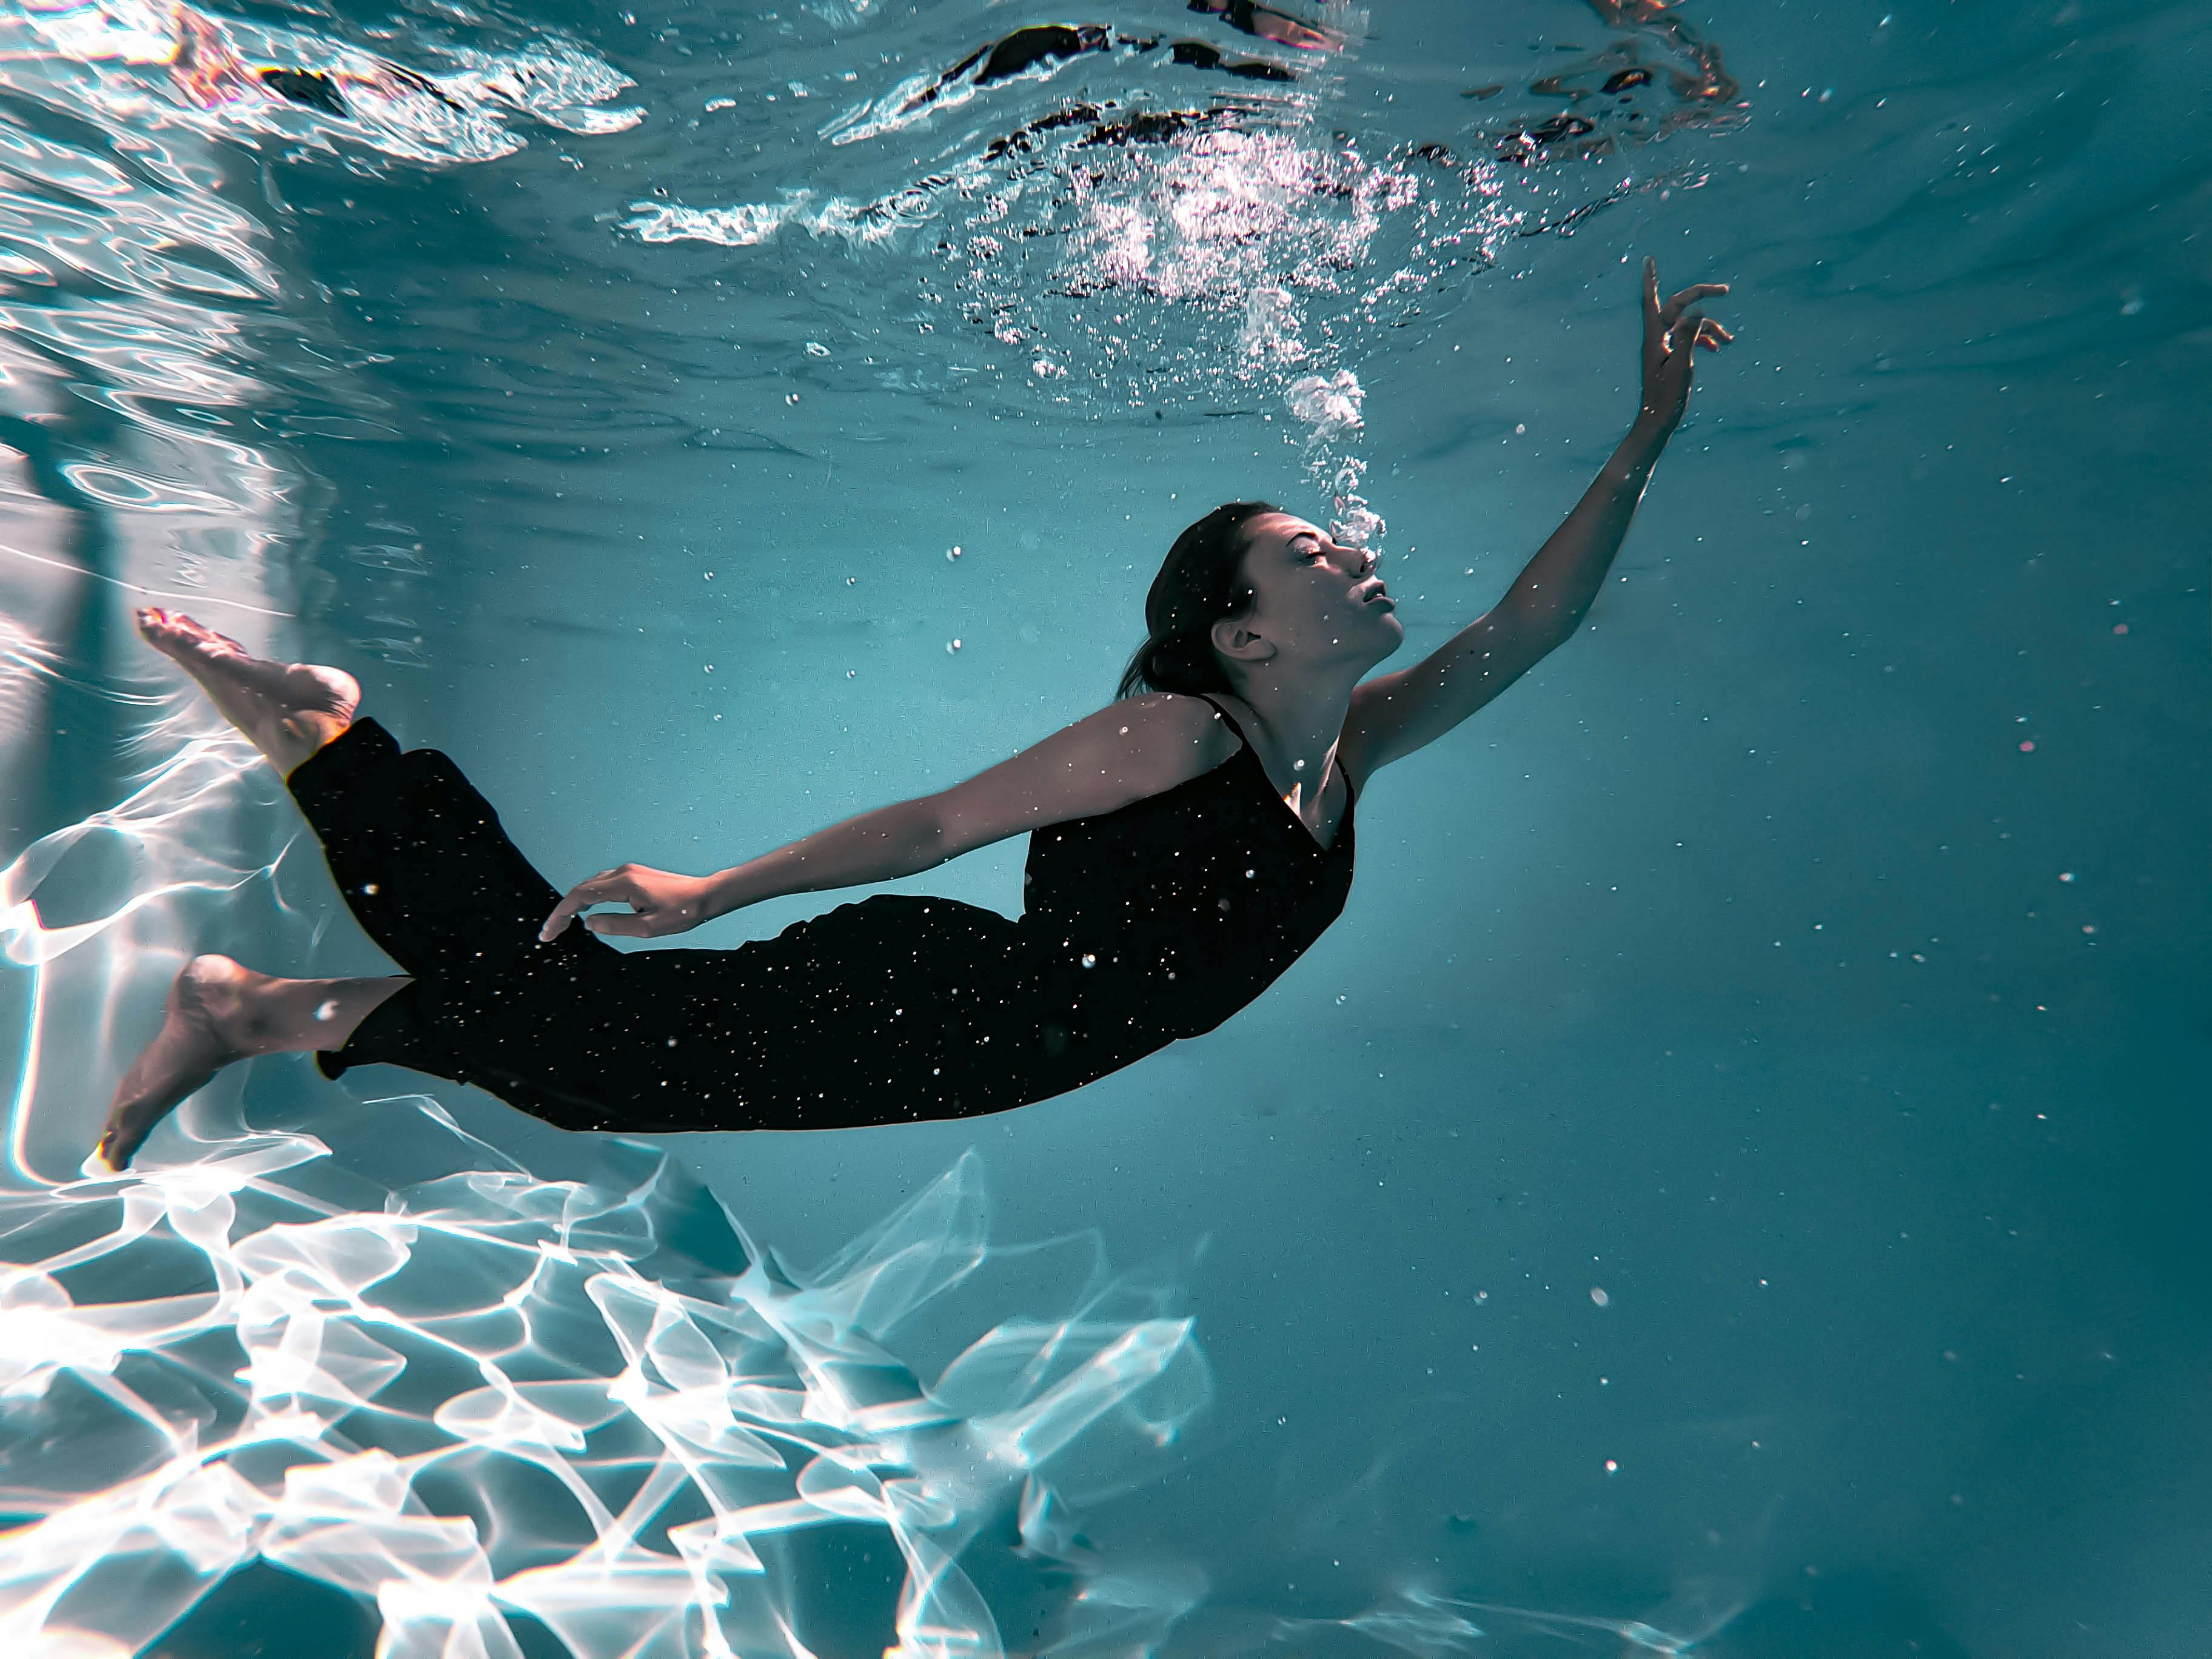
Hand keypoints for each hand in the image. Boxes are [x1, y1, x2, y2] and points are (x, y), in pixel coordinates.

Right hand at [541, 863, 715, 940]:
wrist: (706, 895)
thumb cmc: (682, 912)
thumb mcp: (648, 927)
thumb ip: (616, 926)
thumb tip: (589, 924)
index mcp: (624, 883)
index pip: (581, 896)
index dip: (561, 914)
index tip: (549, 933)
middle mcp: (623, 873)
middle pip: (581, 889)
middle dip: (563, 911)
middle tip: (550, 934)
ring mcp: (628, 872)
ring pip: (591, 885)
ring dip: (574, 903)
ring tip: (563, 925)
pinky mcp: (634, 875)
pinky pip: (603, 885)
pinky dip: (588, 897)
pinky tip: (585, 911)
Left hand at [1639, 257, 1732, 431]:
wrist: (1657, 422)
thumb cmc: (1666, 400)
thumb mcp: (1681, 368)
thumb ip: (1687, 339)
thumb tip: (1695, 312)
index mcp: (1654, 338)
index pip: (1651, 301)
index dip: (1651, 279)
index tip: (1648, 259)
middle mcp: (1657, 338)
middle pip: (1678, 307)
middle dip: (1700, 297)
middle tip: (1725, 290)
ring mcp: (1664, 346)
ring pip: (1688, 324)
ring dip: (1710, 327)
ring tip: (1728, 341)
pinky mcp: (1671, 355)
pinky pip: (1688, 337)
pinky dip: (1703, 338)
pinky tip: (1717, 347)